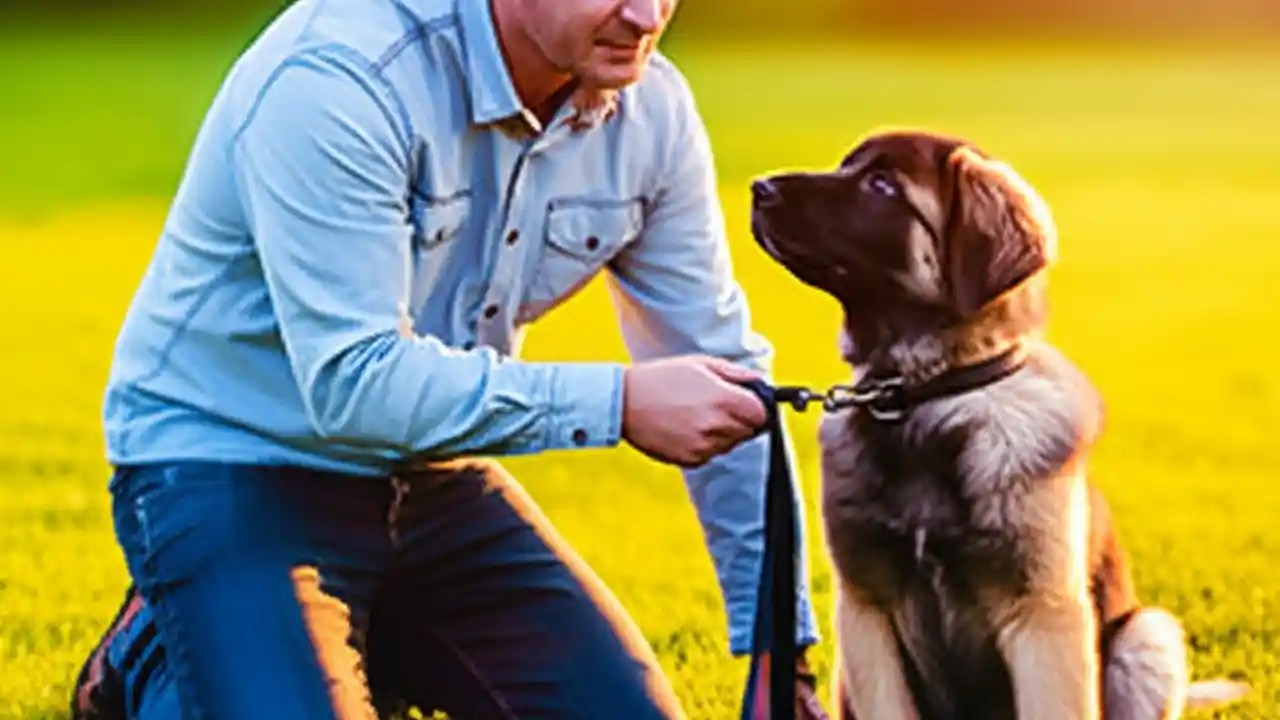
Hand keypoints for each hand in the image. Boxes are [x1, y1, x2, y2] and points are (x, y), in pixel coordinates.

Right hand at [621, 355, 766, 467]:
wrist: (625, 402)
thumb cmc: (662, 378)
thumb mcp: (701, 364)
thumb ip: (736, 374)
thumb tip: (759, 383)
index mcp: (724, 400)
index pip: (762, 414)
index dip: (757, 408)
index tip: (747, 404)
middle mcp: (717, 426)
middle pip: (748, 431)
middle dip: (740, 420)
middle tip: (716, 406)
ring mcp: (704, 446)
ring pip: (729, 444)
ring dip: (722, 433)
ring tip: (696, 415)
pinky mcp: (691, 460)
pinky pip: (710, 455)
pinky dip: (704, 445)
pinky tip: (685, 428)